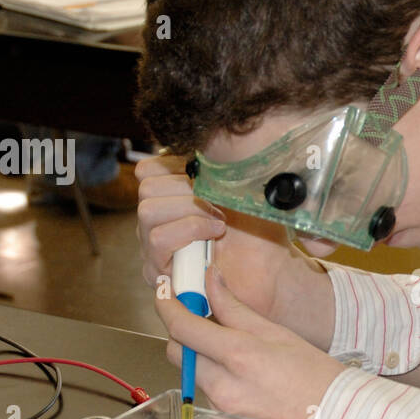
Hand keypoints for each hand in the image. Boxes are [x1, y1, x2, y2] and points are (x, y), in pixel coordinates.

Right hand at [137, 154, 288, 320]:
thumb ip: (212, 168)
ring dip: (190, 211)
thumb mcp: (238, 189)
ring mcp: (153, 248)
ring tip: (218, 223)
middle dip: (186, 190)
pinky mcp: (158, 274)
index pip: (148, 170)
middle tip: (217, 205)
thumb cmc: (258, 232)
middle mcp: (156, 222)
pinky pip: (158, 240)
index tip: (208, 175)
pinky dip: (189, 231)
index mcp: (169, 198)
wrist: (273, 271)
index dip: (177, 165)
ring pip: (148, 212)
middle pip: (147, 188)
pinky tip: (214, 236)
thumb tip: (198, 144)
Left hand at [157, 264, 342, 418]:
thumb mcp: (276, 333)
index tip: (164, 293)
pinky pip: (208, 391)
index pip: (183, 327)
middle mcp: (224, 385)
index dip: (167, 306)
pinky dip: (218, 377)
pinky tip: (245, 376)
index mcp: (239, 356)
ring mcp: (222, 407)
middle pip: (178, 353)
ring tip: (238, 352)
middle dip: (184, 333)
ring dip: (204, 357)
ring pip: (194, 373)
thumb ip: (236, 308)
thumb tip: (212, 282)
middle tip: (202, 320)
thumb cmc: (316, 376)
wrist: (337, 418)